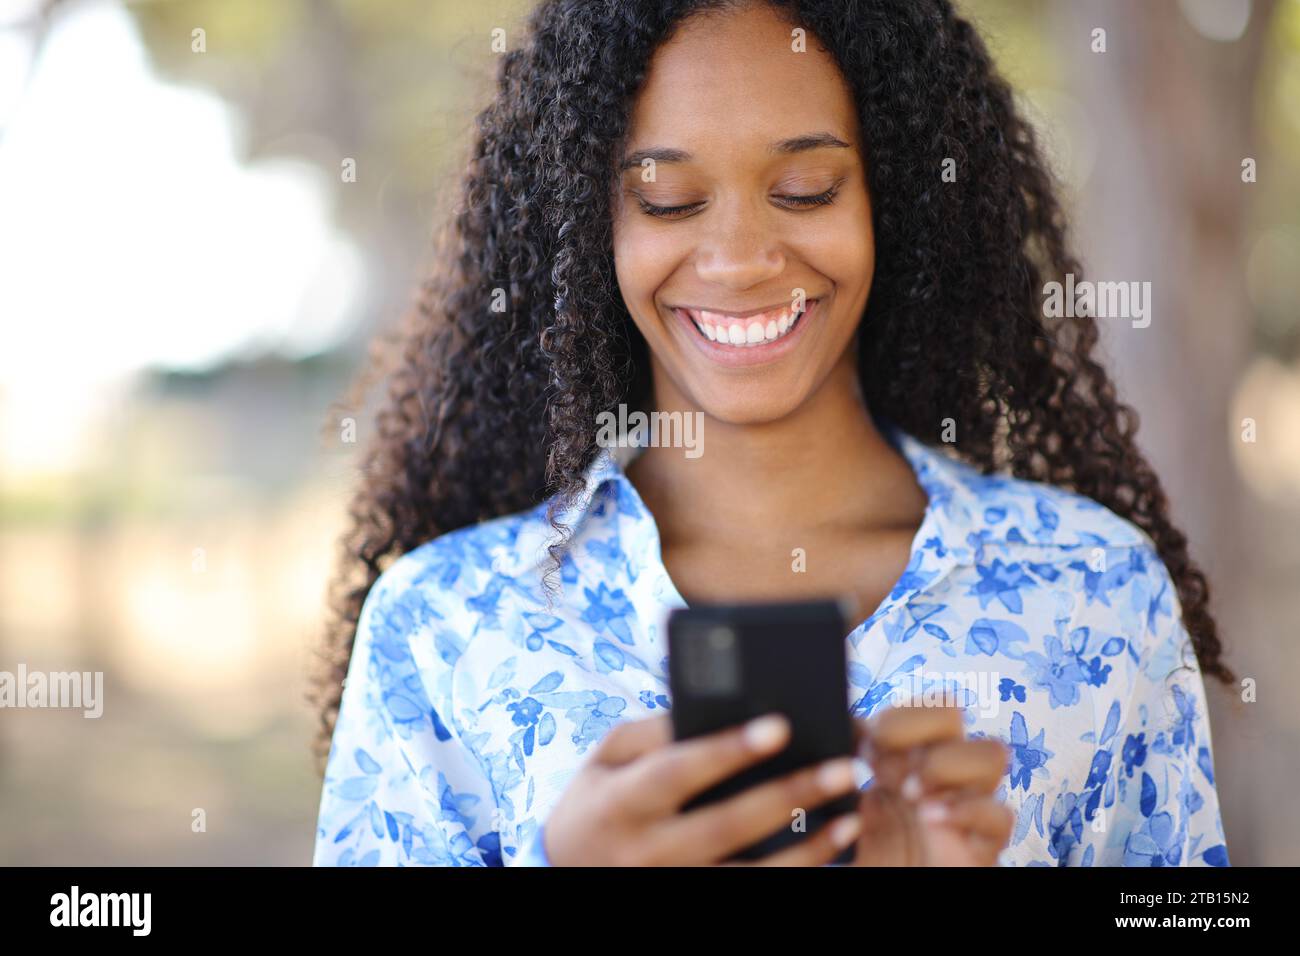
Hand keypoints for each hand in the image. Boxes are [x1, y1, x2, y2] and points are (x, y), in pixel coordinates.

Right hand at [544, 713, 862, 865]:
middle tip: (843, 766)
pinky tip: (830, 854)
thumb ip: (652, 731)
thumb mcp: (605, 760)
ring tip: (851, 817)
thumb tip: (716, 704)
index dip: (727, 750)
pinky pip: (750, 896)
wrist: (565, 875)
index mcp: (619, 802)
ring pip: (747, 877)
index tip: (780, 724)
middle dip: (788, 794)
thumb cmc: (598, 802)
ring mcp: (670, 889)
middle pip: (725, 825)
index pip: (677, 772)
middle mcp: (644, 852)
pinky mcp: (689, 910)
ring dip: (806, 851)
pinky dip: (794, 876)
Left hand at [850, 704, 1012, 865]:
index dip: (901, 719)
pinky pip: (1001, 814)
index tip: (867, 746)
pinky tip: (931, 818)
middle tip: (883, 769)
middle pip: (955, 713)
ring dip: (945, 765)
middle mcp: (945, 766)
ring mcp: (968, 799)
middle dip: (919, 732)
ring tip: (908, 794)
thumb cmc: (863, 835)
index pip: (927, 704)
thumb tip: (847, 721)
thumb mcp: (845, 789)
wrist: (885, 873)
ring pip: (991, 752)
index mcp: (915, 747)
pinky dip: (967, 810)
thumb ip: (850, 751)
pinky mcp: (983, 841)